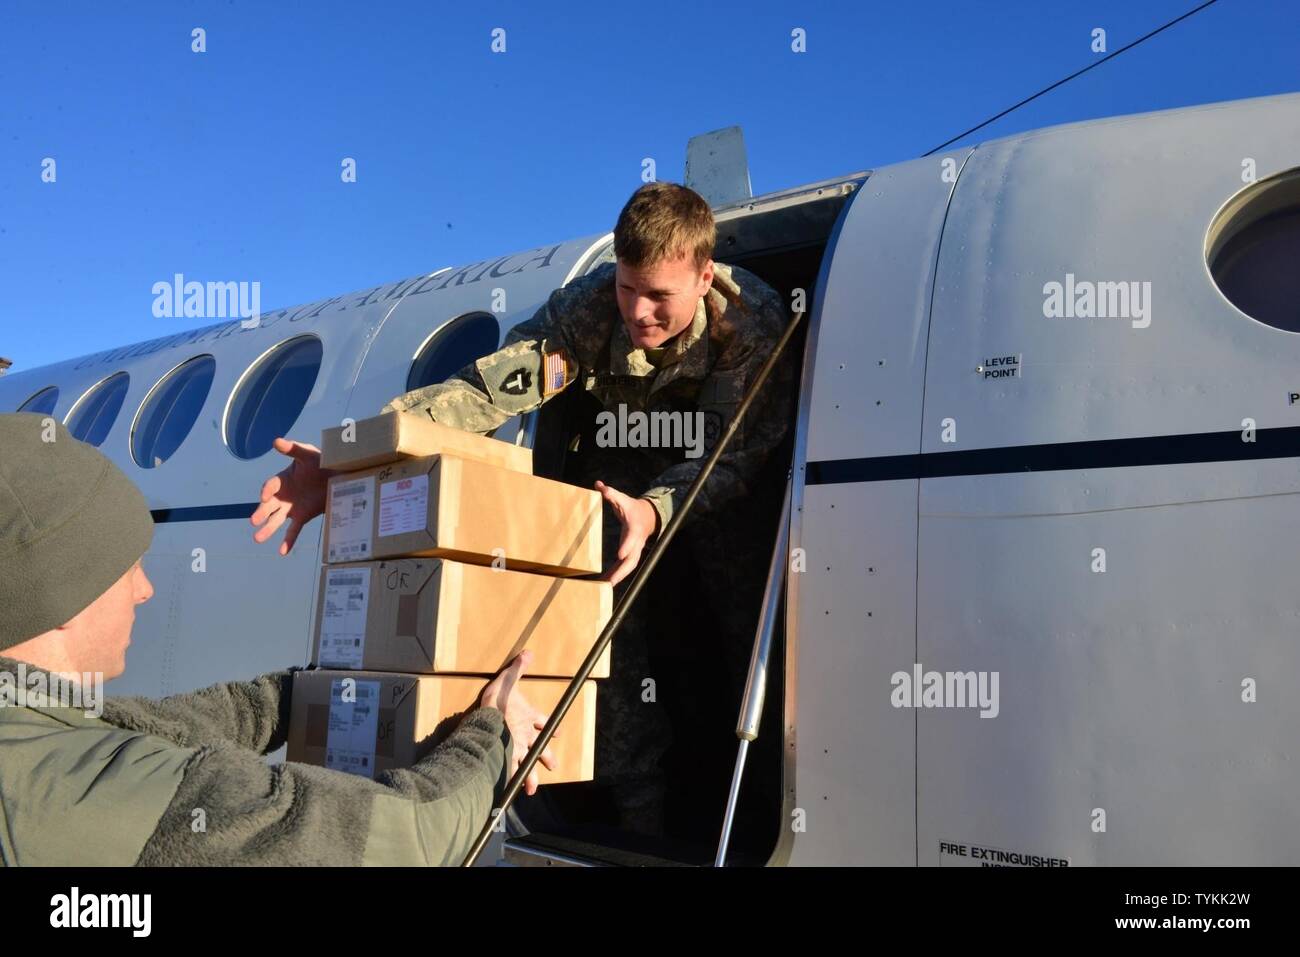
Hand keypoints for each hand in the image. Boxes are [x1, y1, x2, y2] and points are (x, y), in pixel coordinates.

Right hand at [251, 437, 335, 555]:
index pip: (271, 486)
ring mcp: (291, 508)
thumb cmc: (321, 462)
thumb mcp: (308, 454)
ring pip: (276, 520)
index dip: (267, 490)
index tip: (265, 496)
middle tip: (254, 521)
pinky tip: (282, 551)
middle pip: (268, 505)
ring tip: (258, 539)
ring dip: (268, 529)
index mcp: (282, 479)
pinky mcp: (302, 517)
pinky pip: (293, 530)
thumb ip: (293, 449)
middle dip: (260, 513)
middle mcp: (283, 495)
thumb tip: (276, 441)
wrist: (338, 475)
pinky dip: (288, 540)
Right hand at [478, 650, 556, 795]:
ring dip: (530, 778)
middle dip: (545, 758)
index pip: (544, 723)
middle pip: (539, 749)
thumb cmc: (499, 703)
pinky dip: (509, 784)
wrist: (488, 722)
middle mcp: (525, 736)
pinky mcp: (504, 760)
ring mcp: (516, 750)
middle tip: (553, 766)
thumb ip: (518, 668)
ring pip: (526, 766)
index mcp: (528, 717)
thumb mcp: (509, 680)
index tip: (558, 732)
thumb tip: (529, 652)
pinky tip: (509, 795)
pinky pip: (508, 775)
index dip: (551, 727)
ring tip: (532, 790)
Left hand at [595, 480, 658, 585]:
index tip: (619, 555)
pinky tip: (605, 583)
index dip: (626, 547)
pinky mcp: (630, 554)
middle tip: (611, 581)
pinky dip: (616, 575)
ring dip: (618, 577)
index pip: (631, 539)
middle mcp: (636, 543)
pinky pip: (624, 567)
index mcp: (634, 529)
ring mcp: (634, 550)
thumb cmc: (632, 508)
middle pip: (631, 560)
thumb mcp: (622, 499)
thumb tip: (599, 485)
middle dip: (622, 571)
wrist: (647, 516)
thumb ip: (611, 493)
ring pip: (628, 567)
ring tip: (605, 587)